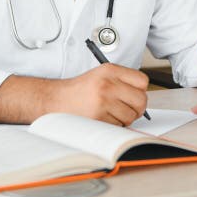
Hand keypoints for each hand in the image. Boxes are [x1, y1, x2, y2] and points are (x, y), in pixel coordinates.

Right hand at [0, 65, 148, 125]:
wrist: (54, 100)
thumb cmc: (77, 90)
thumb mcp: (100, 75)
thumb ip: (122, 81)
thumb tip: (142, 97)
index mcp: (110, 70)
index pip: (142, 81)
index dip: (140, 91)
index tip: (133, 95)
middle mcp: (108, 84)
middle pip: (141, 100)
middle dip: (136, 108)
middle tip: (126, 109)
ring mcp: (103, 101)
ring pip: (130, 116)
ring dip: (123, 119)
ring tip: (109, 113)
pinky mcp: (98, 117)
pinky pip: (118, 126)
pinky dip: (113, 126)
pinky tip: (101, 119)